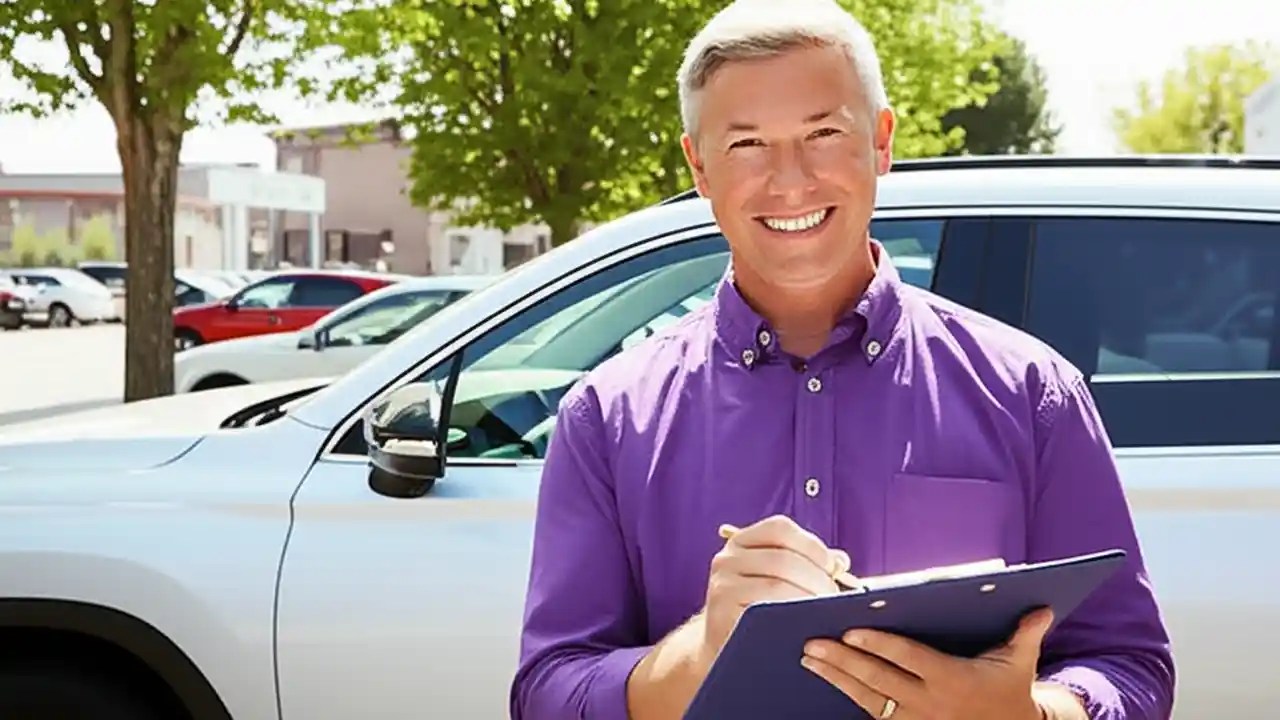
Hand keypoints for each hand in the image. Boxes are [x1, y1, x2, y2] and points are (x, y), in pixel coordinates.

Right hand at [701, 515, 849, 656]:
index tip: (833, 567)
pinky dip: (790, 617)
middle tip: (834, 599)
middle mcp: (726, 559)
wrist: (726, 647)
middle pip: (783, 558)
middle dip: (818, 578)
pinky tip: (804, 625)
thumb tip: (841, 560)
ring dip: (808, 599)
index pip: (779, 529)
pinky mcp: (722, 616)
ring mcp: (721, 587)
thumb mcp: (777, 579)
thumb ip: (807, 565)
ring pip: (776, 585)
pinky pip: (764, 613)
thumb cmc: (760, 611)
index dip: (812, 545)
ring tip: (824, 613)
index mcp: (741, 542)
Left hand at [800, 607, 1055, 719]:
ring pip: (868, 701)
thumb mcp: (1020, 663)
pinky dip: (848, 700)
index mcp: (953, 680)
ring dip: (836, 679)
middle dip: (843, 662)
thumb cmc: (1009, 692)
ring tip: (810, 659)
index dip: (879, 645)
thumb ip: (1026, 633)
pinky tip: (827, 682)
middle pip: (878, 682)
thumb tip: (1042, 607)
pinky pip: (873, 717)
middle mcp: (930, 704)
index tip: (851, 631)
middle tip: (812, 643)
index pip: (909, 659)